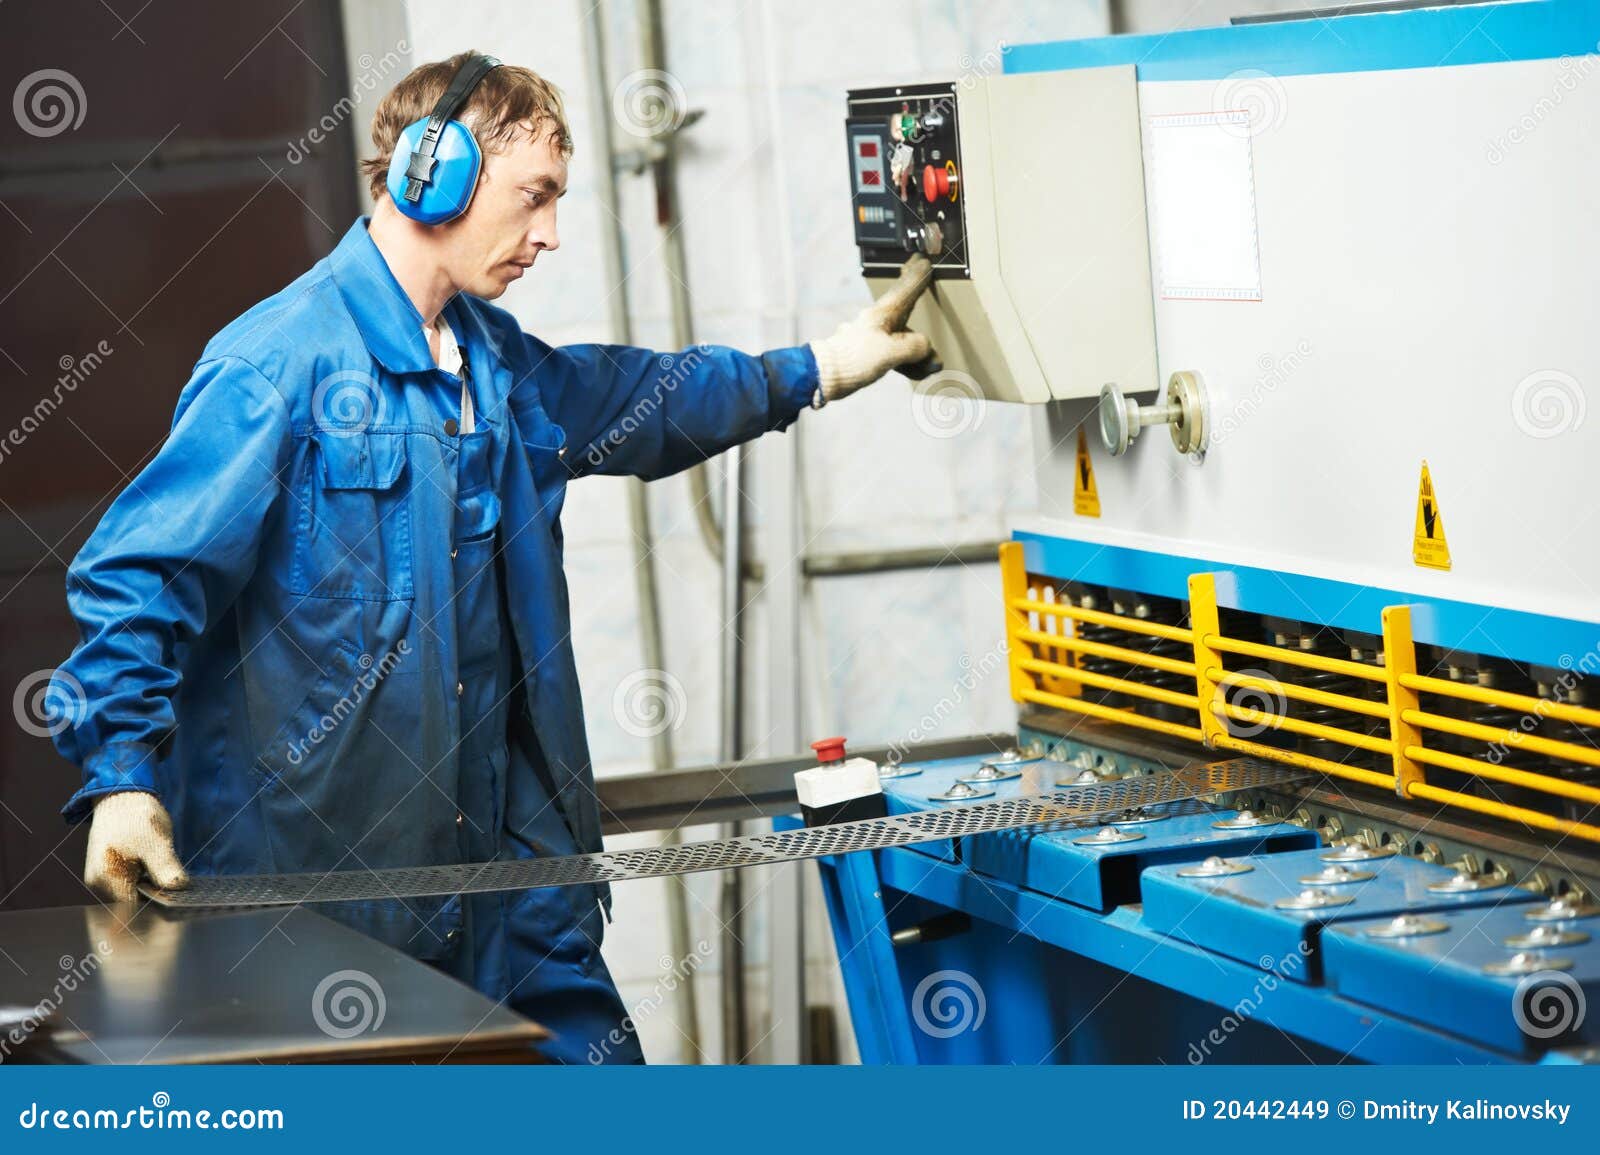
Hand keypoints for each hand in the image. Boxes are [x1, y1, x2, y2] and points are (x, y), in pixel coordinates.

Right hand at [84, 791, 187, 901]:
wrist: (121, 795)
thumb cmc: (135, 816)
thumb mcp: (156, 842)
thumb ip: (166, 870)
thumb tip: (179, 889)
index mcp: (108, 878)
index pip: (132, 911)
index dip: (156, 911)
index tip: (177, 911)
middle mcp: (100, 883)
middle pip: (131, 906)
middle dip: (155, 904)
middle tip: (180, 901)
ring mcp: (104, 878)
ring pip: (132, 896)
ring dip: (152, 894)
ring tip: (173, 890)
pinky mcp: (111, 872)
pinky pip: (130, 886)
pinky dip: (147, 885)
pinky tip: (163, 880)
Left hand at [809, 254, 933, 401]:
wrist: (823, 376)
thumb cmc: (853, 358)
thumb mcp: (890, 351)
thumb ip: (914, 346)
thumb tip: (926, 348)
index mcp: (882, 314)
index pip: (905, 289)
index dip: (917, 276)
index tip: (924, 261)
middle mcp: (876, 322)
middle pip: (903, 310)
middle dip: (916, 303)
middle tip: (922, 285)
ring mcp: (870, 338)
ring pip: (899, 337)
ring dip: (916, 347)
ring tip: (931, 363)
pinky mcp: (866, 355)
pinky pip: (891, 355)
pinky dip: (905, 362)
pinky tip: (916, 372)